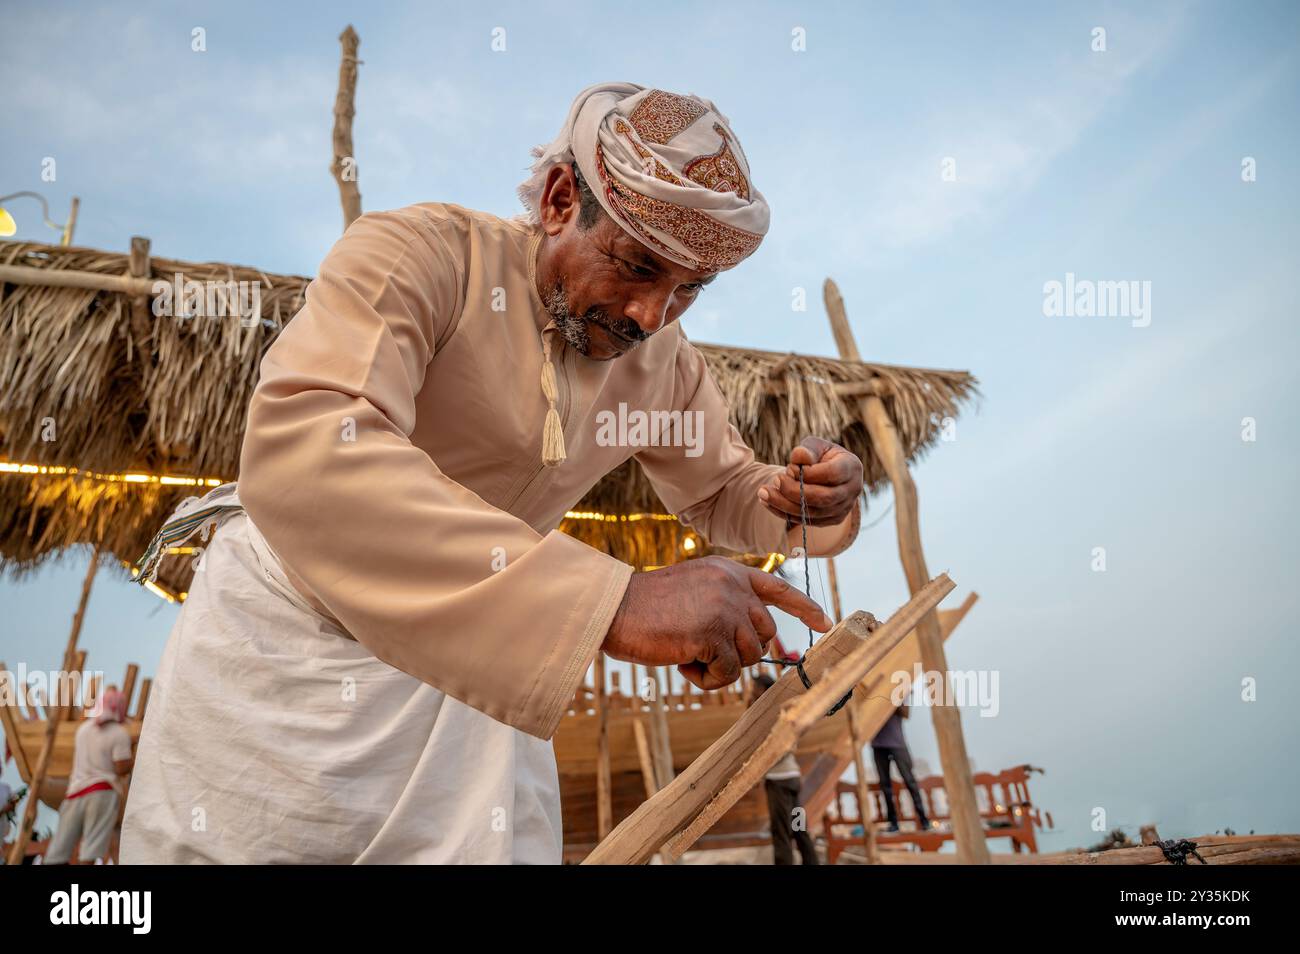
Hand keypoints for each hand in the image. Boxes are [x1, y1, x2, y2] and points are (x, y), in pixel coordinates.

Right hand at [602, 556, 833, 690]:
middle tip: (704, 652)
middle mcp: (732, 586)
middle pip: (765, 633)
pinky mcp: (713, 633)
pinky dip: (708, 678)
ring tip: (688, 655)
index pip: (778, 587)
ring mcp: (725, 608)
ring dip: (720, 666)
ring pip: (748, 656)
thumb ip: (723, 602)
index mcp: (728, 572)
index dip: (804, 607)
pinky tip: (683, 663)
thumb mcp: (693, 590)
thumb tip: (752, 638)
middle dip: (740, 651)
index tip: (825, 622)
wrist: (614, 609)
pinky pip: (728, 672)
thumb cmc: (646, 607)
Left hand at [757, 436, 862, 527]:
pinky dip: (783, 513)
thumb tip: (798, 457)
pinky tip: (767, 502)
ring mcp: (843, 509)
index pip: (832, 474)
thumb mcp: (816, 446)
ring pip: (812, 514)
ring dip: (784, 505)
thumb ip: (808, 450)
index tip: (789, 467)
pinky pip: (805, 521)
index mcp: (852, 468)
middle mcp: (852, 491)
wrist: (829, 472)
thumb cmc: (821, 456)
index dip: (809, 473)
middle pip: (823, 498)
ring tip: (763, 492)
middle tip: (775, 480)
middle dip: (794, 491)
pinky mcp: (830, 521)